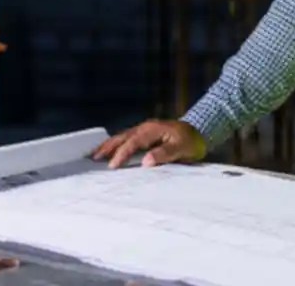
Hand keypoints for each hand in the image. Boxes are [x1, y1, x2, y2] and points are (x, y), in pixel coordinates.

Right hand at [90, 119, 206, 168]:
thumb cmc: (191, 141)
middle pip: (123, 136)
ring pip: (123, 136)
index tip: (112, 166)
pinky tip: (110, 151)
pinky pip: (128, 138)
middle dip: (108, 147)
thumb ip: (164, 154)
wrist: (201, 131)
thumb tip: (145, 161)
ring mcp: (145, 129)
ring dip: (110, 145)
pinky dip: (117, 144)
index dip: (122, 154)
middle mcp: (146, 127)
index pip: (133, 142)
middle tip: (94, 158)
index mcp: (152, 130)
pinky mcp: (146, 134)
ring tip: (96, 155)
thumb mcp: (181, 148)